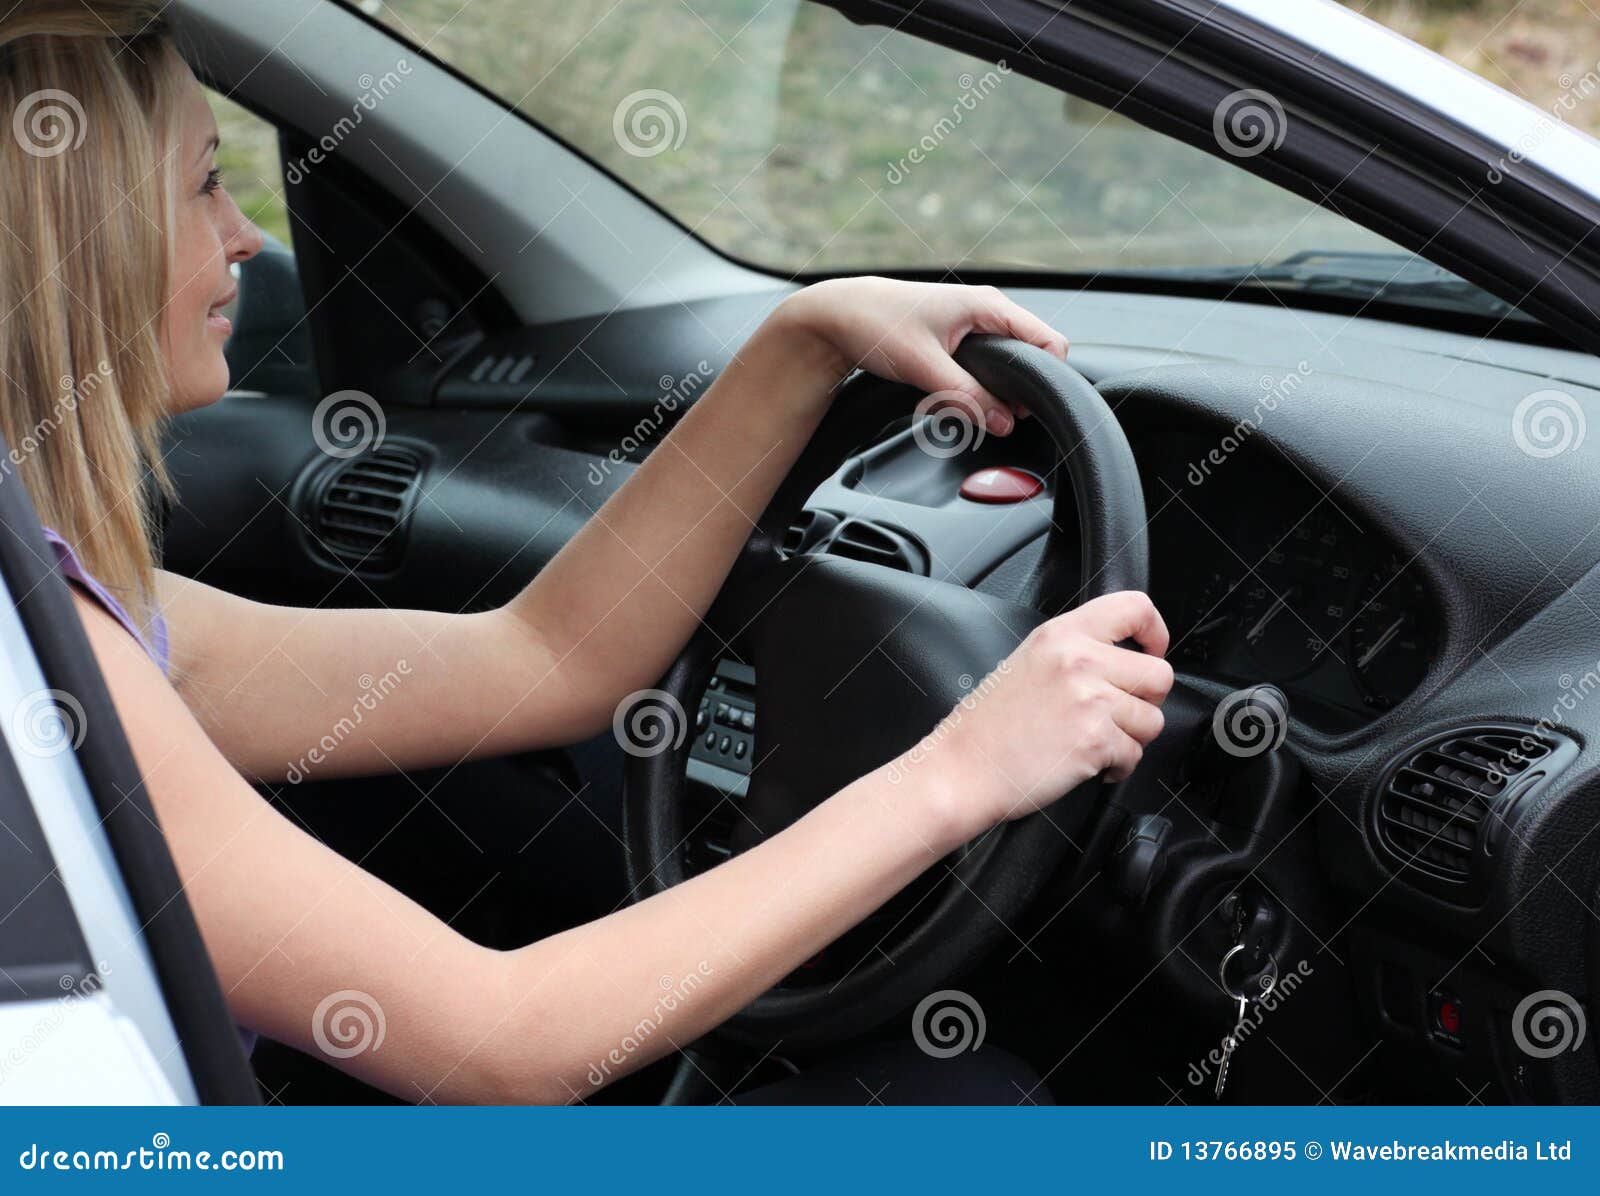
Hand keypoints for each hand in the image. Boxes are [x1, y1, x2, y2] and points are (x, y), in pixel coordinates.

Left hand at [775, 277, 1068, 434]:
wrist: (839, 315)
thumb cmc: (876, 324)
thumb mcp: (923, 366)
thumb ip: (966, 396)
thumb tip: (1003, 423)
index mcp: (988, 306)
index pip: (1048, 341)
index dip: (1047, 379)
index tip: (1024, 410)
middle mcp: (987, 310)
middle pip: (1031, 355)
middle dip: (1018, 389)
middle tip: (992, 415)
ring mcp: (974, 322)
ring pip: (1007, 363)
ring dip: (994, 390)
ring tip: (967, 405)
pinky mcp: (959, 336)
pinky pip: (985, 365)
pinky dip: (977, 385)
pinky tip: (954, 397)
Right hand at [893, 591, 1173, 840]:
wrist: (962, 769)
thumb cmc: (988, 726)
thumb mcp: (1028, 662)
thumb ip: (1075, 650)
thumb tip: (1124, 658)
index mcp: (1061, 635)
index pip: (1135, 608)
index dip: (1156, 633)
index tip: (1151, 652)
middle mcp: (1079, 660)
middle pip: (1158, 674)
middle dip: (1145, 701)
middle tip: (1116, 714)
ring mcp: (1089, 700)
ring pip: (1153, 719)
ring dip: (1130, 737)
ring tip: (1093, 741)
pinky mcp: (1095, 739)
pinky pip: (1135, 754)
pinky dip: (1117, 766)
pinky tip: (1086, 762)